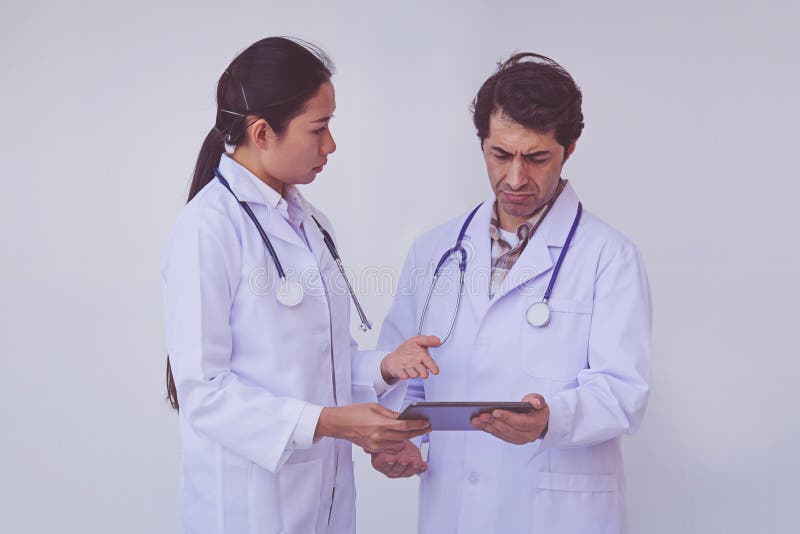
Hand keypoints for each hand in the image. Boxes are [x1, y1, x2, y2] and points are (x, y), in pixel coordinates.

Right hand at [314, 403, 430, 450]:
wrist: (339, 424)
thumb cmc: (355, 412)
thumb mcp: (375, 407)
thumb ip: (392, 414)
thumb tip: (406, 417)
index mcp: (380, 424)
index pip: (405, 426)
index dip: (418, 425)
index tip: (427, 422)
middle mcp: (379, 437)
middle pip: (405, 436)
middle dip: (418, 432)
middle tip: (428, 427)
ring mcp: (376, 445)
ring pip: (399, 442)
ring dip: (409, 436)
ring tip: (418, 430)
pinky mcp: (373, 449)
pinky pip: (390, 446)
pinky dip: (398, 440)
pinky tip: (404, 435)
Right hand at [369, 440, 426, 477]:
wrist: (396, 442)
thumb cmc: (386, 442)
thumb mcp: (378, 441)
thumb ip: (373, 446)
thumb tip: (366, 449)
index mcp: (379, 462)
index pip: (382, 464)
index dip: (386, 462)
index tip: (390, 459)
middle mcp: (390, 468)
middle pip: (395, 469)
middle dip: (400, 464)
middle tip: (403, 459)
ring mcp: (401, 470)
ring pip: (407, 471)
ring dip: (411, 467)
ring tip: (415, 462)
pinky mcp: (412, 468)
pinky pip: (417, 470)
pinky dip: (421, 468)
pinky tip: (424, 465)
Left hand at [381, 335, 441, 383]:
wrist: (396, 355)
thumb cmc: (409, 348)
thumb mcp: (418, 340)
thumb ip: (428, 340)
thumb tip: (438, 340)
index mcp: (423, 357)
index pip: (430, 363)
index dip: (433, 367)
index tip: (436, 371)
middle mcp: (417, 365)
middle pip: (421, 369)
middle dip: (423, 372)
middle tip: (425, 375)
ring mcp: (408, 369)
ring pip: (412, 373)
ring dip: (413, 374)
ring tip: (415, 374)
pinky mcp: (400, 371)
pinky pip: (402, 374)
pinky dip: (403, 375)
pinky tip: (404, 375)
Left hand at [470, 394, 548, 444]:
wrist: (538, 418)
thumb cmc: (536, 408)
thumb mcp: (539, 400)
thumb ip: (537, 400)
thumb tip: (535, 403)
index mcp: (536, 424)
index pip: (520, 422)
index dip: (507, 417)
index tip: (495, 411)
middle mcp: (528, 435)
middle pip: (508, 429)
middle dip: (493, 421)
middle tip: (481, 415)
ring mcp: (520, 439)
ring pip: (502, 433)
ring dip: (488, 426)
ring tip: (476, 419)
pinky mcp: (512, 440)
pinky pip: (498, 435)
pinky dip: (488, 429)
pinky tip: (479, 424)